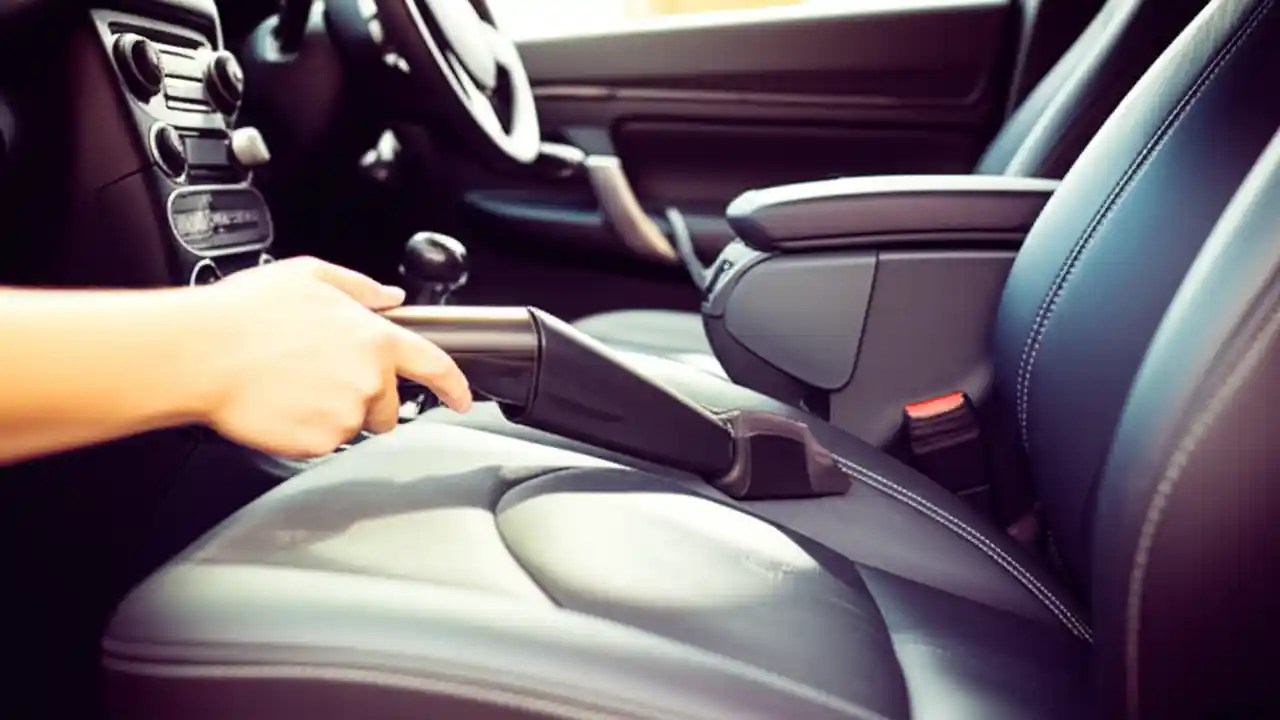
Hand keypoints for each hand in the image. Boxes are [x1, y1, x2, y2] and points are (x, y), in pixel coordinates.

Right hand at [187, 257, 471, 457]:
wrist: (202, 354)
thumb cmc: (247, 313)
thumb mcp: (310, 276)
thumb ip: (360, 288)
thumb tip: (391, 297)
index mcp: (375, 338)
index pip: (435, 365)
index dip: (454, 385)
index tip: (461, 398)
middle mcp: (368, 380)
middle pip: (388, 406)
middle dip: (366, 399)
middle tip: (321, 380)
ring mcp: (345, 415)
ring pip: (354, 425)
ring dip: (333, 412)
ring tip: (292, 386)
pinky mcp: (318, 443)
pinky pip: (323, 443)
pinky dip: (307, 430)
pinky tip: (280, 405)